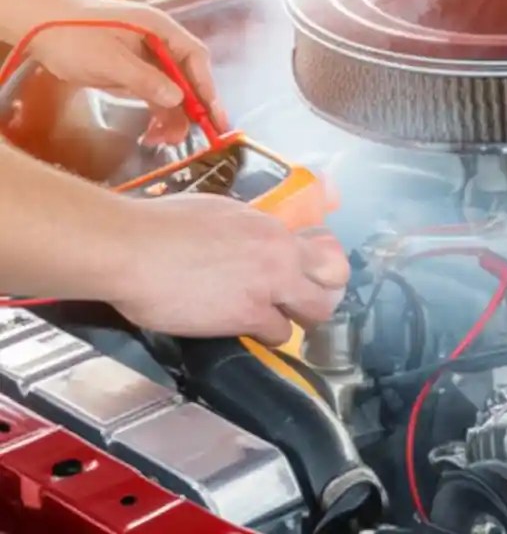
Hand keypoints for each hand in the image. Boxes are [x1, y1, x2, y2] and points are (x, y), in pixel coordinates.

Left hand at [23, 0, 228, 144]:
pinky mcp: (131, 71)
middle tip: (193, 137)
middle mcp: (158, 43)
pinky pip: (153, 95)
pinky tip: (152, 133)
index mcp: (160, 30)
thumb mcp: (110, 60)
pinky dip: (156, 114)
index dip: (207, 89)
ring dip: (172, 117)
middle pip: (187, 78)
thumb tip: (178, 99)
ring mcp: (145, 58)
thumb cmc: (73, 34)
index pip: (195, 60)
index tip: (214, 117)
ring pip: (170, 91)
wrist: (36, 24)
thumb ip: (146, 80)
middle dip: (190, 110)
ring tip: (164, 141)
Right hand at [109, 193, 348, 344]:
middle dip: (316, 302)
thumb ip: (250, 229)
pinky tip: (240, 330)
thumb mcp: (221, 213)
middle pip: (330, 293)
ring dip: (287, 322)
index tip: (312, 276)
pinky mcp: (245, 318)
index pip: (330, 256)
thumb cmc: (162, 225)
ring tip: (264, 320)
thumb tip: (255, 238)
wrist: (132, 249)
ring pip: (305, 320)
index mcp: (274, 230)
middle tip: (296, 305)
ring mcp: (266, 291)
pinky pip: (272, 336)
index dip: (325, 271)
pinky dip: (260, 337)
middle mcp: (281, 260)